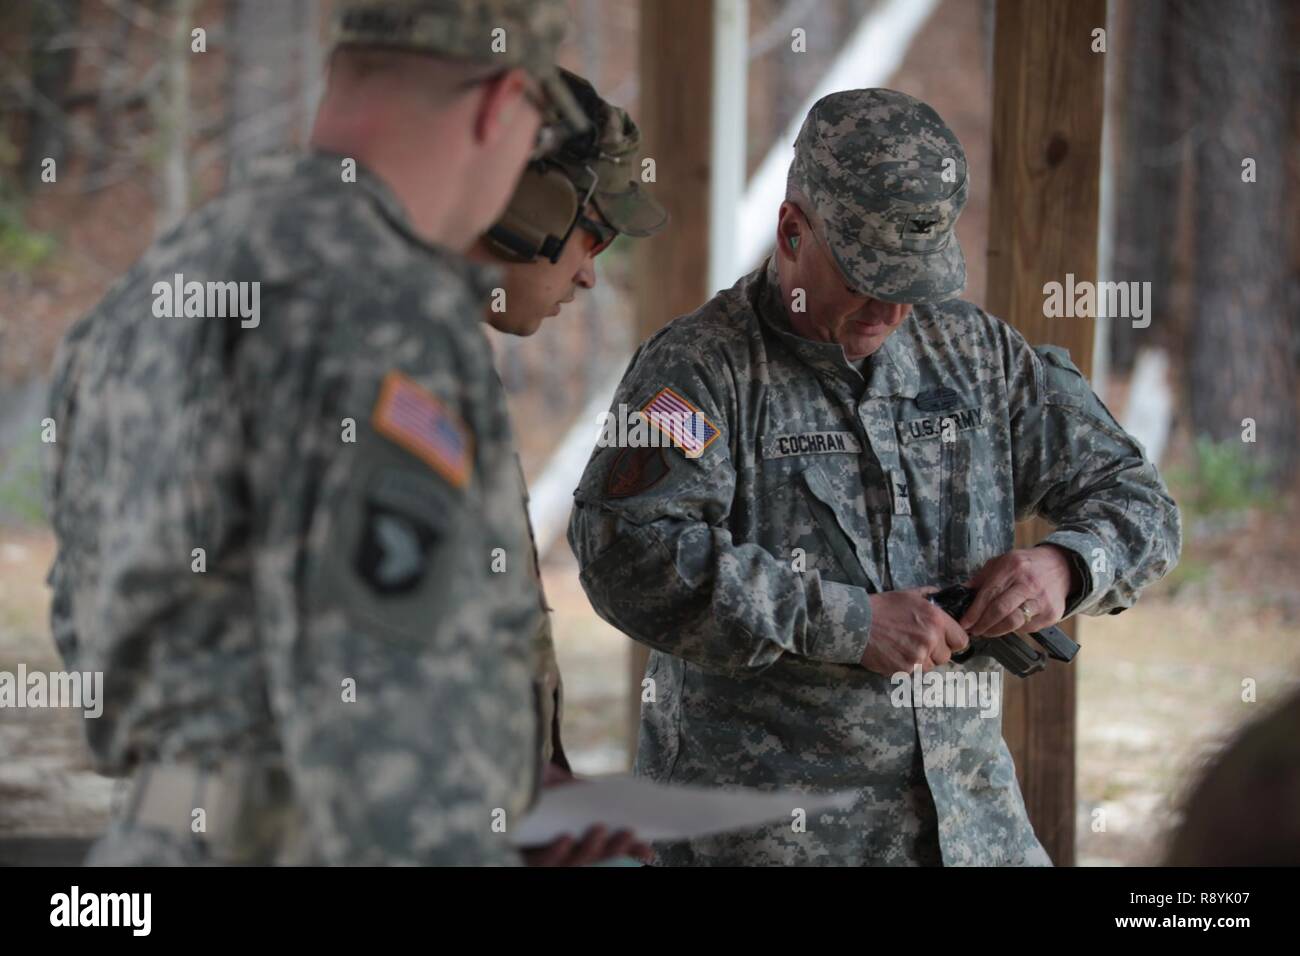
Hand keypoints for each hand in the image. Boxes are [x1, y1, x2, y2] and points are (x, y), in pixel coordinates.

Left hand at [522, 763, 653, 865]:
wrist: (504, 769)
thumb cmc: (535, 782)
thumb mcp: (568, 786)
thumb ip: (590, 794)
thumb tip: (628, 799)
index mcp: (574, 836)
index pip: (605, 849)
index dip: (628, 851)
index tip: (651, 852)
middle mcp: (559, 849)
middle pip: (591, 859)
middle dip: (613, 848)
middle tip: (629, 832)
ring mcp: (539, 855)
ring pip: (570, 864)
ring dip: (588, 850)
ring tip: (598, 829)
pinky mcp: (517, 855)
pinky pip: (540, 862)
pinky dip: (555, 853)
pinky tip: (564, 839)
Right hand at [860, 587, 970, 675]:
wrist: (857, 622)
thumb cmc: (883, 606)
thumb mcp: (910, 594)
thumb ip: (931, 597)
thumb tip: (944, 597)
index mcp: (936, 620)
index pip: (961, 641)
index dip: (953, 641)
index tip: (944, 640)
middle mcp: (931, 640)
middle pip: (946, 656)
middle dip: (935, 651)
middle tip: (918, 642)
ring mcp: (918, 657)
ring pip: (930, 666)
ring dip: (921, 660)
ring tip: (904, 648)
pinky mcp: (904, 670)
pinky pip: (913, 672)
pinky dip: (906, 666)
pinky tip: (895, 654)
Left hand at [959, 545, 1073, 636]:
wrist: (1061, 567)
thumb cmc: (1027, 566)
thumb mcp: (1002, 562)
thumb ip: (982, 577)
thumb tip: (963, 592)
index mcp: (1012, 567)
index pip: (988, 594)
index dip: (974, 612)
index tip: (965, 622)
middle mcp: (1028, 582)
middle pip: (1000, 610)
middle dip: (982, 624)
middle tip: (974, 630)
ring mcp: (1042, 599)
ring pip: (1013, 622)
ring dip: (995, 631)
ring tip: (986, 630)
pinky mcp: (1051, 614)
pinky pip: (1027, 628)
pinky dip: (1013, 629)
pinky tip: (1007, 625)